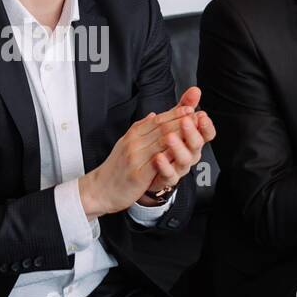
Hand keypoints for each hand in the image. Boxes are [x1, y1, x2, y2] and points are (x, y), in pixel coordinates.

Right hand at [78, 100, 198, 218]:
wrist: (100, 189)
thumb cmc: (116, 168)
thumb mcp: (127, 143)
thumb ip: (142, 129)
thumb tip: (153, 115)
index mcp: (133, 134)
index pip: (157, 119)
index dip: (175, 112)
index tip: (190, 107)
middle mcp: (133, 142)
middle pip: (161, 128)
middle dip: (181, 120)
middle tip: (197, 115)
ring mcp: (135, 157)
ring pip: (161, 142)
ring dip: (180, 134)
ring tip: (193, 129)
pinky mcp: (138, 173)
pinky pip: (157, 162)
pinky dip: (170, 155)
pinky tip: (181, 151)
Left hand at [139, 86, 215, 202]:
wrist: (143, 170)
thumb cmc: (162, 143)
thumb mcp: (172, 122)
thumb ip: (184, 107)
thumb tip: (195, 90)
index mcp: (192, 140)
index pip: (207, 133)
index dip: (206, 126)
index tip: (202, 115)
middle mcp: (189, 154)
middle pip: (197, 145)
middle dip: (192, 132)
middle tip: (186, 121)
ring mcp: (180, 167)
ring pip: (184, 160)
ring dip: (178, 147)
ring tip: (169, 137)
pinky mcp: (167, 178)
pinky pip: (169, 175)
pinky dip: (165, 166)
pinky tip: (158, 157)